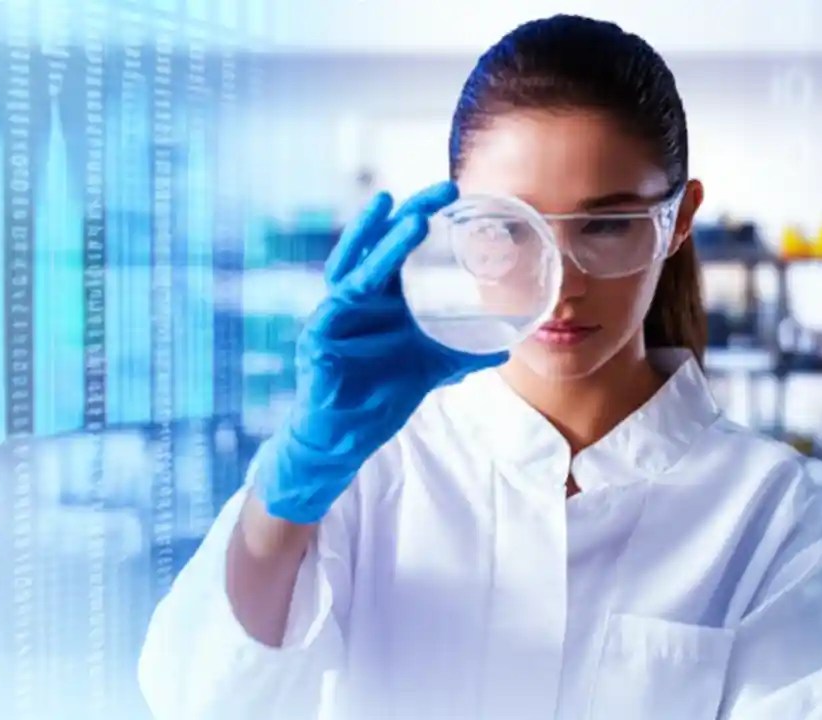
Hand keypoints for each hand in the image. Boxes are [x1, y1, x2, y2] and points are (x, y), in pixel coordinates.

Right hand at [254, 181, 509, 523]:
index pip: (396, 248)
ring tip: (412, 224)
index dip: (418, 217)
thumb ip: (460, 354)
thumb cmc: (376, 395)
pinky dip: (348, 304)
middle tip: (440, 192)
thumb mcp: (427, 368)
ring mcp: (332, 318)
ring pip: (355, 273)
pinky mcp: (316, 344)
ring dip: (382, 247)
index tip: (452, 192)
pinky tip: (361, 290)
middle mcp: (353, 300)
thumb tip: (505, 347)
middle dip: (405, 216)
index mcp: (378, 298)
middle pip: (375, 247)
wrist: (343, 439)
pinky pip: (333, 319)